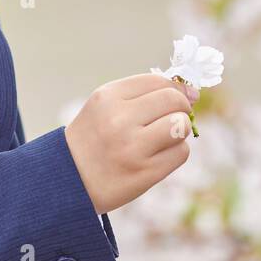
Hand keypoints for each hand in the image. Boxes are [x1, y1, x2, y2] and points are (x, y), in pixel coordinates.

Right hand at [64, 72, 196, 213]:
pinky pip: (181, 153)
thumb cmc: (95, 137)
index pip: (159, 81)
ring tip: (165, 137)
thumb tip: (192, 91)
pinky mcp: (144, 173)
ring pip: (181, 126)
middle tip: (173, 117)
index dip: (176, 88)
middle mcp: (119, 120)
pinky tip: (158, 155)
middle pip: (174, 100)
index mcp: (108, 97)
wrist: (68, 180)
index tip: (180, 97)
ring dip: (180, 130)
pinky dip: (175, 152)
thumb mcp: (106, 105)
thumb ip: (143, 94)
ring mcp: (132, 148)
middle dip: (182, 107)